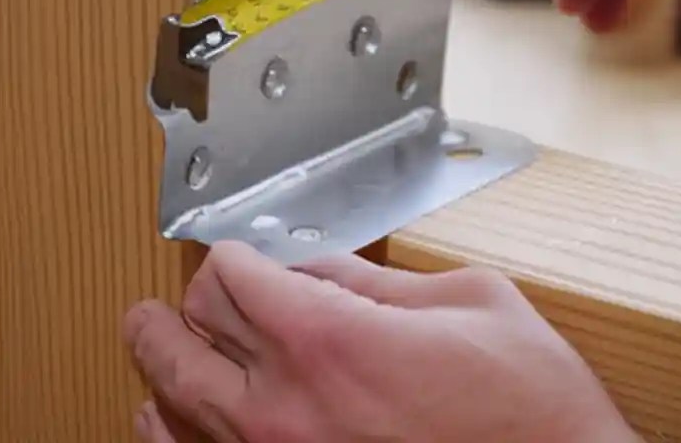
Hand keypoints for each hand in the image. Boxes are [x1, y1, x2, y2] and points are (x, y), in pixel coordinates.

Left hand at [123, 242, 636, 441]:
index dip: (233, 256)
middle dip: (185, 305)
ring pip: (178, 404)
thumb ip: (375, 281)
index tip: (238, 256)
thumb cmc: (530, 412)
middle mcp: (286, 407)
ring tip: (150, 339)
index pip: (229, 275)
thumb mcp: (469, 304)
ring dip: (162, 363)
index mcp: (328, 340)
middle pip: (190, 332)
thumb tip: (318, 269)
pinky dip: (168, 437)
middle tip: (170, 299)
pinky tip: (160, 421)